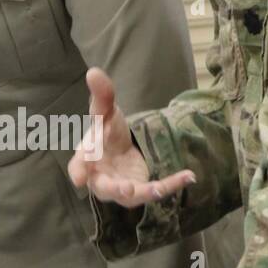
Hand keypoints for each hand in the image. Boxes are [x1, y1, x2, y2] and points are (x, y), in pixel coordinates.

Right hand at [68, 66, 194, 207]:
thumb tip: (93, 72)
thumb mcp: (105, 112)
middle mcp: (101, 177)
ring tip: (157, 190)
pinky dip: (172, 184)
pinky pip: (156, 189)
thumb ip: (101, 95)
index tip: (79, 178)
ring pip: (130, 196)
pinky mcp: (141, 190)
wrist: (120, 148)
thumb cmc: (106, 133)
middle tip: (124, 188)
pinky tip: (189, 176)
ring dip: (144, 193)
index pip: (78, 166)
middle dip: (113, 188)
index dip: (78, 171)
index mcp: (87, 159)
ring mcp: (121, 187)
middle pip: (104, 187)